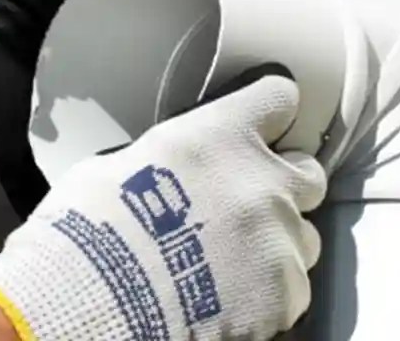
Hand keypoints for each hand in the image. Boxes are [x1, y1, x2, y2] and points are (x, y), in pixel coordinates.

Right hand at [0, 75, 326, 339]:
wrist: (99, 301)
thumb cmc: (92, 233)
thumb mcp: (116, 166)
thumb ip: (162, 160)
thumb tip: (160, 170)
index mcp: (221, 136)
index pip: (278, 99)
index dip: (270, 113)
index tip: (263, 124)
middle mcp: (262, 181)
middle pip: (307, 172)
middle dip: (284, 186)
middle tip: (247, 204)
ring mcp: (278, 239)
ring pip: (303, 237)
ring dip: (275, 245)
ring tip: (231, 264)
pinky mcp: (284, 293)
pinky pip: (292, 290)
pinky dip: (268, 294)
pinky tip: (231, 297)